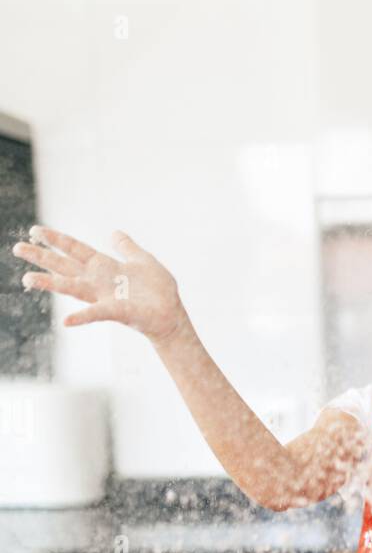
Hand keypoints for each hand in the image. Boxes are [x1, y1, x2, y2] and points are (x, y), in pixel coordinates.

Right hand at [12, 226, 188, 344]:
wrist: (172, 315)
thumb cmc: (159, 291)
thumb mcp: (143, 260)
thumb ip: (127, 247)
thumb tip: (114, 232)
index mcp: (105, 267)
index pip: (75, 250)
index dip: (57, 240)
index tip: (35, 230)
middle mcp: (99, 282)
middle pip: (65, 267)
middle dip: (42, 257)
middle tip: (17, 248)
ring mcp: (105, 298)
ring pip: (72, 288)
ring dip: (50, 284)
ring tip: (27, 279)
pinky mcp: (116, 311)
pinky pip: (96, 314)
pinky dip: (82, 317)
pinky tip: (66, 321)